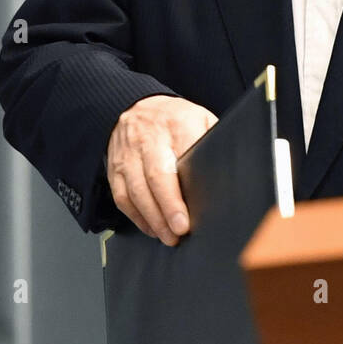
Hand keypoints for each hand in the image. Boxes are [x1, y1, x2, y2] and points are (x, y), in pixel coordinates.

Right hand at [105, 94, 216, 244]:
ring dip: (152, 218)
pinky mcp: (115, 168)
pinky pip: (122, 197)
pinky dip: (136, 216)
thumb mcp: (200, 118)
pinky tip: (152, 228)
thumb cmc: (175, 118)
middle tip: (179, 232)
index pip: (181, 157)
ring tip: (168, 237)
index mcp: (177, 125)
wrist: (136, 106)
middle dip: (167, 208)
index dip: (183, 189)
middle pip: (156, 177)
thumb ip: (210, 140)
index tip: (190, 214)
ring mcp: (129, 155)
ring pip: (135, 191)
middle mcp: (149, 140)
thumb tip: (227, 170)